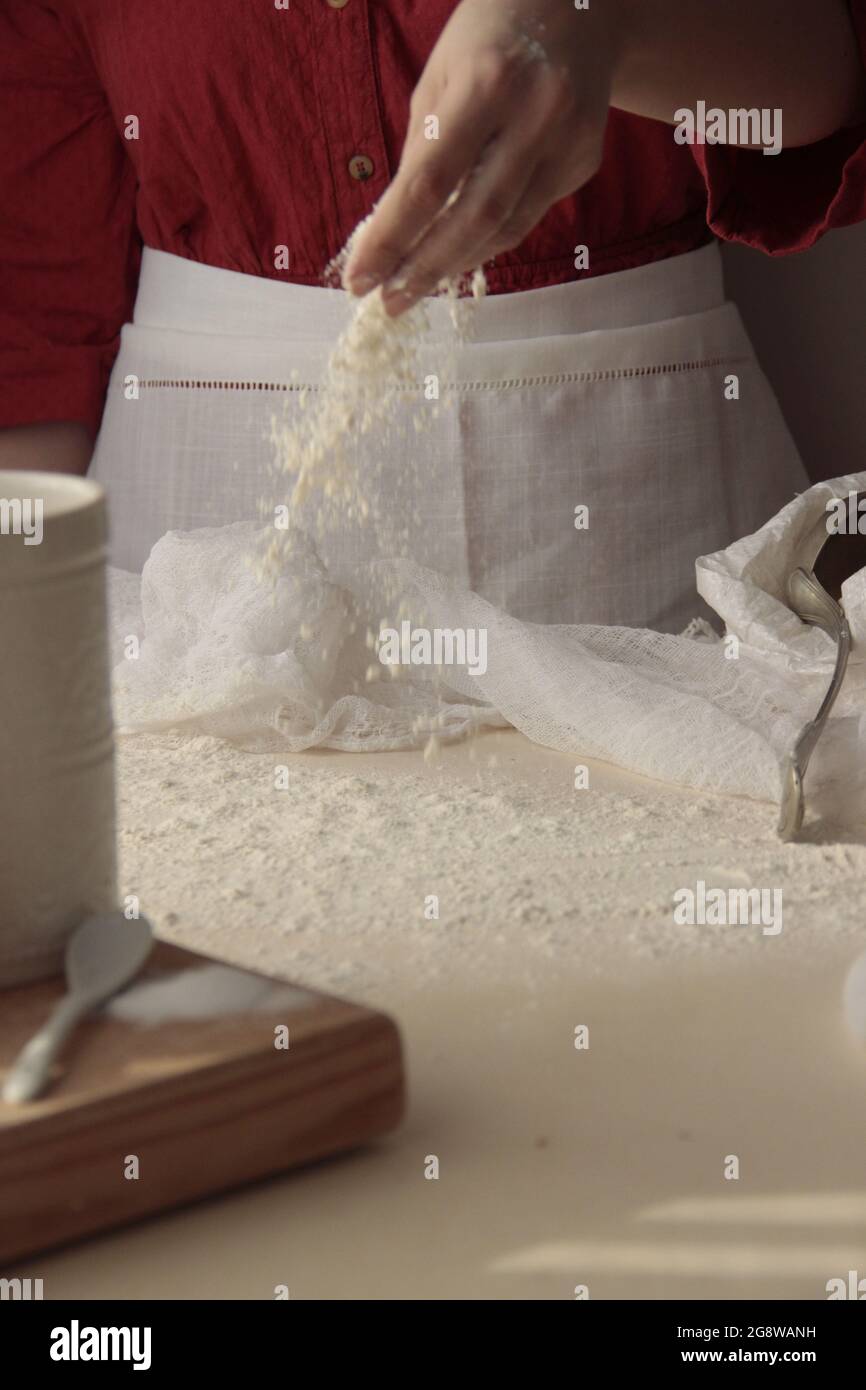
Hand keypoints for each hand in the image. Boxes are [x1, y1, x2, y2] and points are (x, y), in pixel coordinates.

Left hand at [344, 0, 623, 314]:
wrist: (579, 6)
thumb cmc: (489, 40)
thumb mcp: (440, 77)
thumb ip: (421, 151)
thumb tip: (392, 231)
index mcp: (487, 83)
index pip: (430, 182)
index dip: (392, 237)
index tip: (360, 277)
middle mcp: (536, 113)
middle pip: (474, 217)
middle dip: (424, 267)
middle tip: (389, 302)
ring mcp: (569, 141)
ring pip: (506, 228)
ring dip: (455, 264)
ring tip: (415, 287)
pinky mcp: (584, 161)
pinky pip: (528, 215)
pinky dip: (488, 239)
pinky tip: (458, 252)